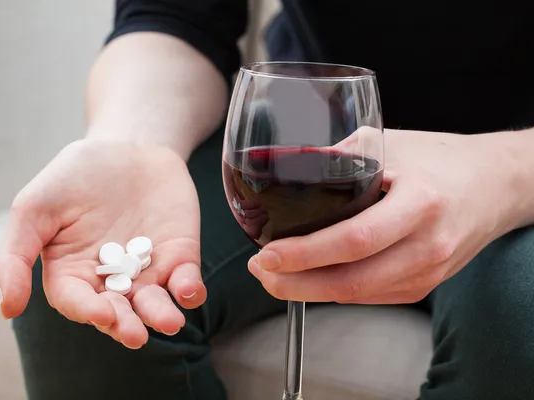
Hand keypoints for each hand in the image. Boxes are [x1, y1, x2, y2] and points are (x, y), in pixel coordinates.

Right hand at [0, 139, 205, 348]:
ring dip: (161, 315)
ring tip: (169, 322)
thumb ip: (16, 256)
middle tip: (135, 335)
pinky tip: (189, 290)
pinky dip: (189, 288)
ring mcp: (147, 270)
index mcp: (73, 273)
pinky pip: (185, 279)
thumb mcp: (34, 208)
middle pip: (118, 312)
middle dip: (127, 325)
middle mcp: (111, 280)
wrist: (125, 146)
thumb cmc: (74, 177)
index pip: (77, 302)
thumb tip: (7, 309)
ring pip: (154, 303)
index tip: (100, 313)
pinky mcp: (179, 255)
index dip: (87, 311)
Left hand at [248, 129, 514, 303]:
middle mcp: (427, 246)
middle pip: (351, 282)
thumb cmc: (440, 159)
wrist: (495, 186)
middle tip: (260, 270)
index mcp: (419, 204)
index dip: (305, 254)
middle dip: (295, 284)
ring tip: (274, 275)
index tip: (266, 255)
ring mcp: (428, 273)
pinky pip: (371, 296)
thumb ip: (340, 156)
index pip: (353, 240)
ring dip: (309, 291)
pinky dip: (334, 290)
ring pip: (357, 296)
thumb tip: (287, 167)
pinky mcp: (424, 285)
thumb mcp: (390, 144)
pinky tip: (309, 278)